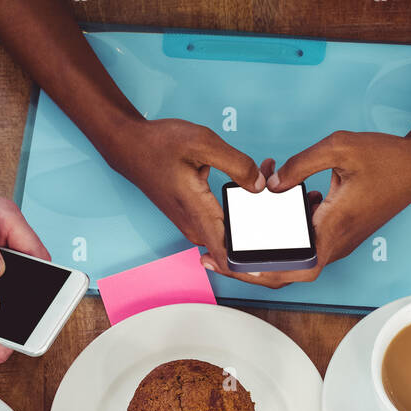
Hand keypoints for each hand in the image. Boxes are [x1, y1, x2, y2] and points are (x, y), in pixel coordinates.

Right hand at [105, 118, 263, 270]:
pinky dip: (240, 213)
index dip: (252, 268)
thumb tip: (260, 186)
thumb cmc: (159, 145)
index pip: (228, 258)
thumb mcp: (201, 142)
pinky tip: (252, 186)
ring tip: (268, 184)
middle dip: (261, 236)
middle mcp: (196, 228)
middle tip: (280, 206)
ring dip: (253, 222)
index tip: (275, 265)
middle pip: (235, 250)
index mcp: (199, 214)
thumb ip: (236, 164)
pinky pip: (223, 225)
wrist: (130, 147)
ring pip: (231, 236)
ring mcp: (195, 226)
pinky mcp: (195, 220)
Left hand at [216, 132, 410, 288]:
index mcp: (333, 229)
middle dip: (250, 268)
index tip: (231, 266)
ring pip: (295, 257)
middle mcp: (335, 242)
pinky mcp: (340, 229)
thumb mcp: (340, 147)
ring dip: (267, 249)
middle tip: (216, 257)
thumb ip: (300, 165)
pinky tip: (276, 206)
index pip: (291, 270)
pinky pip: (307, 240)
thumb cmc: (386, 157)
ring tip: (236, 234)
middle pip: (286, 272)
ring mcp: (338, 238)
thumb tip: (270, 185)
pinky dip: (286, 232)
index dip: (259, 274)